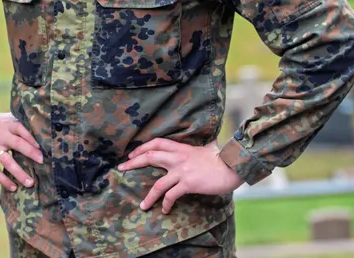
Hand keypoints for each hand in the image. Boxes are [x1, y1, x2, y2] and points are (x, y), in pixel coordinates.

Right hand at [0, 112, 43, 191]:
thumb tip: (41, 132)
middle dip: (30, 153)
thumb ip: (19, 124)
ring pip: (7, 162)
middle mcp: (1, 136)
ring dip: (19, 173)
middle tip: (42, 162)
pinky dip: (4, 180)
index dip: (32, 137)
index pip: (22, 129)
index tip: (43, 146)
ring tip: (30, 183)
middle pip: (18, 144)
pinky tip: (13, 187)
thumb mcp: (5, 118)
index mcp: (8, 124)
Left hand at [117, 139, 243, 213]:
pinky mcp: (188, 184)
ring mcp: (182, 171)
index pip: (157, 143)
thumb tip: (200, 149)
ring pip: (158, 184)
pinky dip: (165, 203)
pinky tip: (164, 209)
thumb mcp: (205, 149)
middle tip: (121, 168)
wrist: (232, 166)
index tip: (132, 154)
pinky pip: (171, 195)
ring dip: (148, 196)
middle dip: (133, 163)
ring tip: (143, 206)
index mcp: (182, 148)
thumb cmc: (221, 159)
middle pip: (150, 157)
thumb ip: (196, 150)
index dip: (142, 148)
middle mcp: (179, 158)